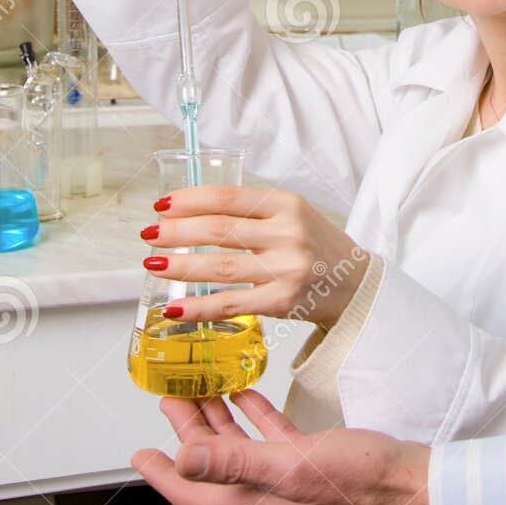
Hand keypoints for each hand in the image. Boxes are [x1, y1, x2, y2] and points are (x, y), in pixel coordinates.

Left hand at [132, 390, 432, 504]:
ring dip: (217, 420)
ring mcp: (288, 480)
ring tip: (200, 392)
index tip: (140, 456)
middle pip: (213, 466)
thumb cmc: (358, 483)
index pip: (194, 494)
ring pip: (239, 449)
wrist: (407, 485)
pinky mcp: (310, 462)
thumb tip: (184, 461)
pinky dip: (255, 416)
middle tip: (170, 401)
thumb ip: (235, 463)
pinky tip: (249, 395)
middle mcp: (266, 497)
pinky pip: (271, 439)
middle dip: (187, 435)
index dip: (164, 476)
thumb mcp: (290, 467)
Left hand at [141, 183, 371, 328]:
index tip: (162, 205)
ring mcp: (285, 269)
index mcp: (287, 204)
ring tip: (153, 264)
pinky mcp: (282, 302)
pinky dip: (198, 307)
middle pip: (219, 229)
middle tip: (149, 234)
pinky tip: (174, 307)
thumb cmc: (317, 247)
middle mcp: (287, 233)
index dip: (189, 200)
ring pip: (220, 267)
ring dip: (180, 265)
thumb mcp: (293, 214)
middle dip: (176, 231)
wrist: (356, 285)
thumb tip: (192, 212)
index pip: (227, 197)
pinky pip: (230, 304)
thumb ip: (252, 211)